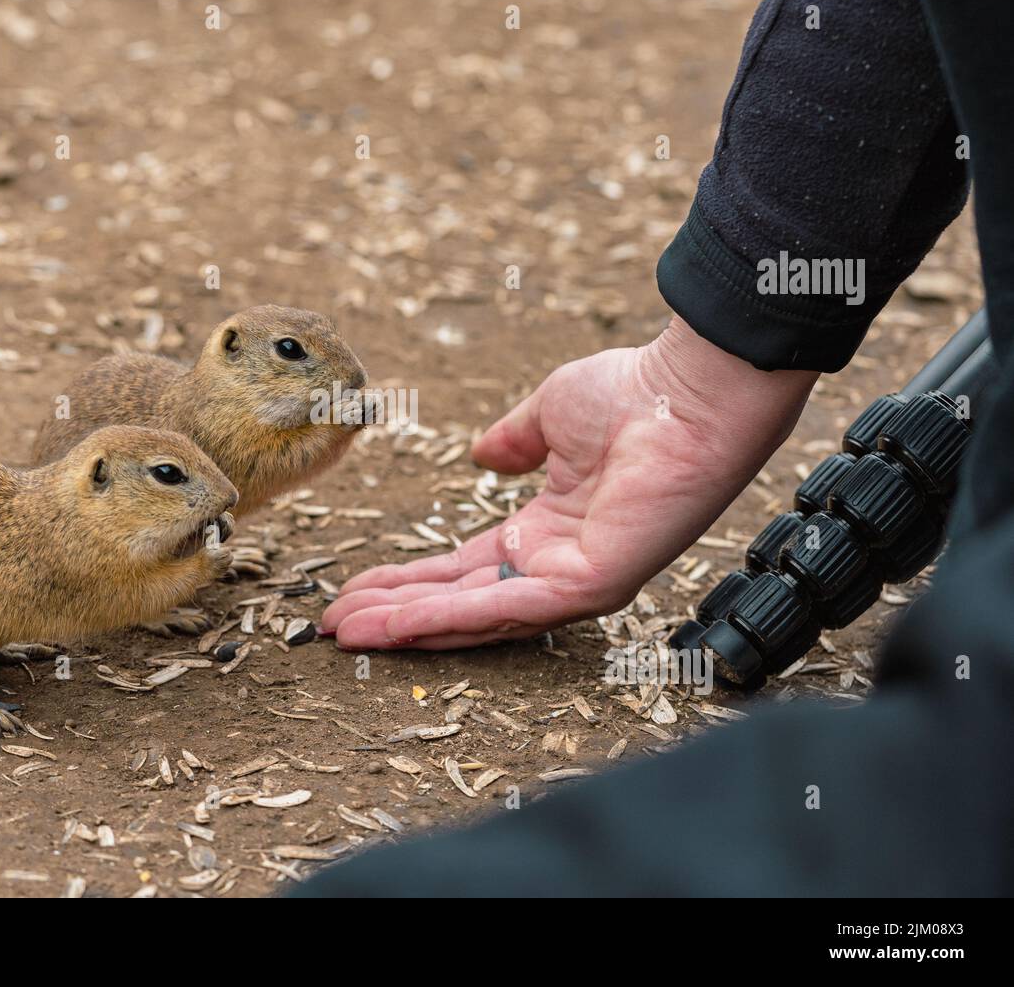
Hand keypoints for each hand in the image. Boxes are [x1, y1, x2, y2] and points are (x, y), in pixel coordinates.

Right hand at [321, 316, 817, 649]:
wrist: (688, 391)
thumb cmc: (633, 396)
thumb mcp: (549, 416)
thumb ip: (513, 442)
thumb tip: (481, 453)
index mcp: (545, 530)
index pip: (462, 570)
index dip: (406, 580)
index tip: (355, 590)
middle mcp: (554, 564)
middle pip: (458, 602)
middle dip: (394, 613)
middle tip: (334, 626)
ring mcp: (573, 581)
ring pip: (476, 616)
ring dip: (408, 625)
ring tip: (349, 632)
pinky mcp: (590, 586)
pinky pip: (508, 610)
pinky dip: (448, 618)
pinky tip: (398, 622)